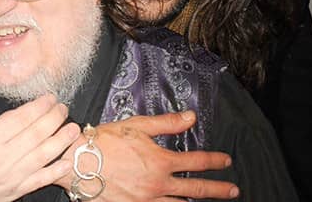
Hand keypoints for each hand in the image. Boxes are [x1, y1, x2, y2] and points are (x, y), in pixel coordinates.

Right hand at [0, 91, 79, 201]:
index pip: (21, 118)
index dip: (39, 106)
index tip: (50, 97)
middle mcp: (2, 157)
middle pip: (37, 133)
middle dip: (54, 118)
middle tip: (63, 108)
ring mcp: (10, 175)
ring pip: (43, 155)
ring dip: (61, 140)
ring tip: (73, 128)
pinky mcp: (14, 190)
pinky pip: (40, 180)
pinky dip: (56, 170)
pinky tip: (67, 160)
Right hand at [57, 111, 238, 200]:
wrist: (78, 162)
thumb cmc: (105, 142)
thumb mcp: (138, 126)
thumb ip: (167, 123)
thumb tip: (191, 117)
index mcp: (161, 162)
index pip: (196, 161)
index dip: (215, 161)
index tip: (226, 161)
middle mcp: (158, 185)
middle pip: (196, 190)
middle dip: (218, 189)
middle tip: (234, 190)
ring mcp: (146, 201)